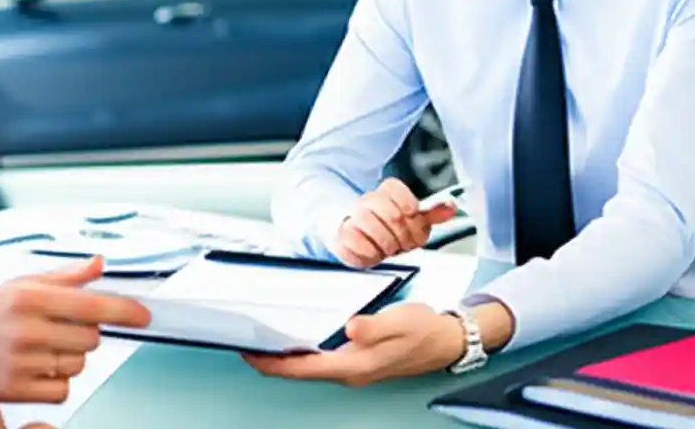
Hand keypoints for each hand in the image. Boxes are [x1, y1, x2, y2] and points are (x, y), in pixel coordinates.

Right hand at [0, 256, 149, 402]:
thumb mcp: (18, 284)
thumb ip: (64, 276)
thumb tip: (99, 264)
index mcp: (28, 297)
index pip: (91, 305)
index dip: (124, 310)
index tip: (144, 315)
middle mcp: (26, 328)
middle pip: (91, 338)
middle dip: (85, 332)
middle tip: (61, 327)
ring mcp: (21, 361)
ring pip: (80, 364)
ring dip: (72, 356)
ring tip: (43, 346)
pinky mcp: (16, 390)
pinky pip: (63, 390)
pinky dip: (58, 382)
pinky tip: (38, 367)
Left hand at [243, 303, 464, 385]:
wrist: (447, 340)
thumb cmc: (424, 331)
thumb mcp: (399, 323)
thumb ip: (373, 327)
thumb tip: (350, 328)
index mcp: (355, 365)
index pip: (304, 368)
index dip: (274, 363)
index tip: (251, 353)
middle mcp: (351, 372)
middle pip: (302, 371)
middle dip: (273, 361)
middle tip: (247, 345)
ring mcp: (355, 368)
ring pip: (311, 368)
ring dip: (287, 358)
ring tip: (263, 343)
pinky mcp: (359, 361)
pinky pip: (322, 361)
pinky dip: (303, 354)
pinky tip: (296, 342)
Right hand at [334, 178, 456, 267]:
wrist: (349, 229)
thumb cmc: (383, 226)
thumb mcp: (410, 219)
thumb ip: (430, 214)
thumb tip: (451, 207)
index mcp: (386, 192)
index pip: (399, 192)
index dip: (411, 211)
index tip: (414, 223)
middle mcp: (367, 200)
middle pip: (392, 214)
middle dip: (403, 235)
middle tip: (404, 244)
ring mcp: (351, 216)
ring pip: (371, 224)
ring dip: (386, 244)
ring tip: (388, 249)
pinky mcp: (340, 235)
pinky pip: (355, 242)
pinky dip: (369, 253)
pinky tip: (374, 253)